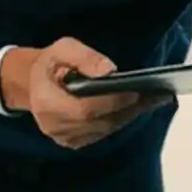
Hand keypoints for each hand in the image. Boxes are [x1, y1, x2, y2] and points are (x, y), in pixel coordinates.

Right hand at [2, 37, 171, 149]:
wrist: (33, 84)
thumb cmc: (51, 63)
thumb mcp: (63, 48)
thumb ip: (85, 57)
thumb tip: (110, 71)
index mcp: (46, 102)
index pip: (84, 110)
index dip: (111, 103)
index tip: (136, 92)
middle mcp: (53, 126)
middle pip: (99, 122)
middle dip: (129, 109)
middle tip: (157, 96)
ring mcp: (63, 138)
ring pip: (104, 130)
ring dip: (130, 115)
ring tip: (156, 100)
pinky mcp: (73, 142)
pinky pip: (102, 133)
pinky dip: (121, 119)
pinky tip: (139, 107)